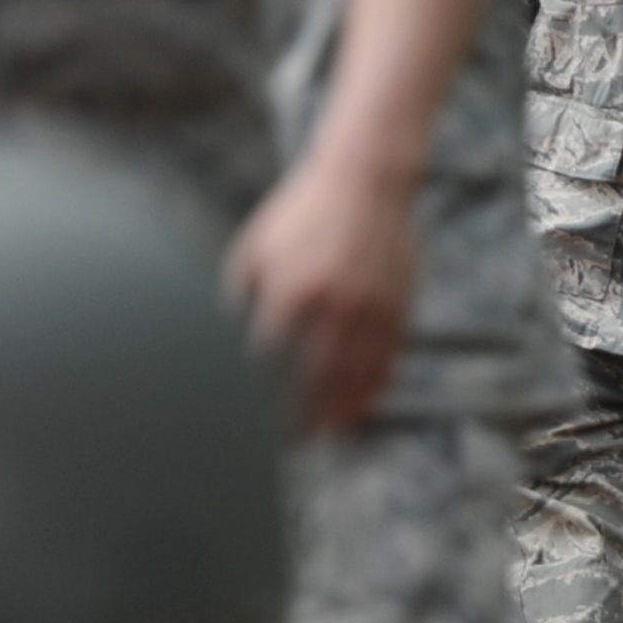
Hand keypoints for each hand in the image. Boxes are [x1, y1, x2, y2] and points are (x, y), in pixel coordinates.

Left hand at [226, 157, 418, 432]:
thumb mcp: (254, 252)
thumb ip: (238, 303)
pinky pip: (383, 368)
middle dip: (294, 421)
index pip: (269, 369)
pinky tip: (350, 409)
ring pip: (352, 385)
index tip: (245, 423)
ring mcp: (371, 312)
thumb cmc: (302, 214)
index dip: (257, 402)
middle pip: (313, 387)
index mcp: (291, 293)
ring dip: (332, 417)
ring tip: (313, 434)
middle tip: (277, 442)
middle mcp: (334, 308)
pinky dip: (366, 394)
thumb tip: (225, 348)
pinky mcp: (397, 312)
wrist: (365, 180)